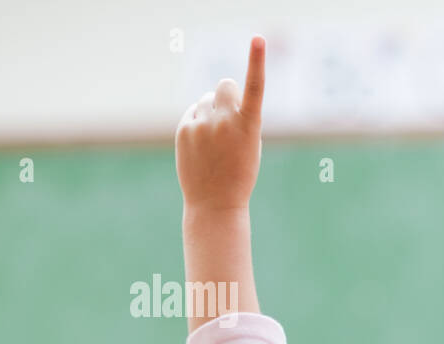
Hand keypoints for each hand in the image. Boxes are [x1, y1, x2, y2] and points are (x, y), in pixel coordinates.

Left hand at [176, 36, 265, 211]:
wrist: (215, 203)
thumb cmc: (240, 174)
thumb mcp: (249, 145)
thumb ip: (237, 117)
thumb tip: (214, 97)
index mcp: (248, 126)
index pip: (254, 87)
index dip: (257, 61)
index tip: (259, 40)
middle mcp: (224, 120)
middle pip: (224, 86)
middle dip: (226, 95)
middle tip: (228, 116)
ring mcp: (201, 123)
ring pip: (206, 100)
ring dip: (210, 112)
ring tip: (215, 142)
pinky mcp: (184, 129)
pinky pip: (192, 113)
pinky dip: (197, 123)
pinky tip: (201, 145)